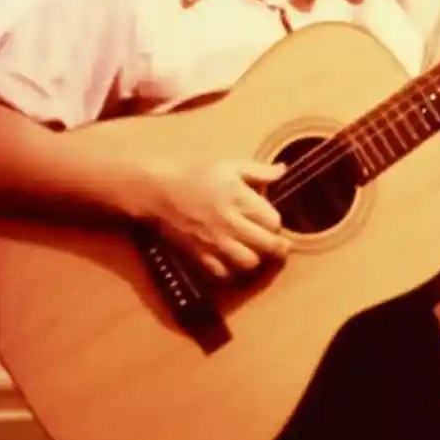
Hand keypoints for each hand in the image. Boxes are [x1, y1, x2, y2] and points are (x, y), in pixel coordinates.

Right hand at [144, 160, 291, 278]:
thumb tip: (283, 170)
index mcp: (240, 200)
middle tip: (274, 243)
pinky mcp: (199, 254)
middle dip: (275, 245)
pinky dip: (232, 271)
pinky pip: (223, 273)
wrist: (156, 190)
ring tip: (254, 252)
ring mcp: (215, 241)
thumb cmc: (195, 174)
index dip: (276, 223)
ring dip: (256, 259)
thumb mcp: (229, 166)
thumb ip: (260, 171)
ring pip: (248, 263)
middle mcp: (230, 223)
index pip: (273, 222)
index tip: (269, 220)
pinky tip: (232, 261)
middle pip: (267, 246)